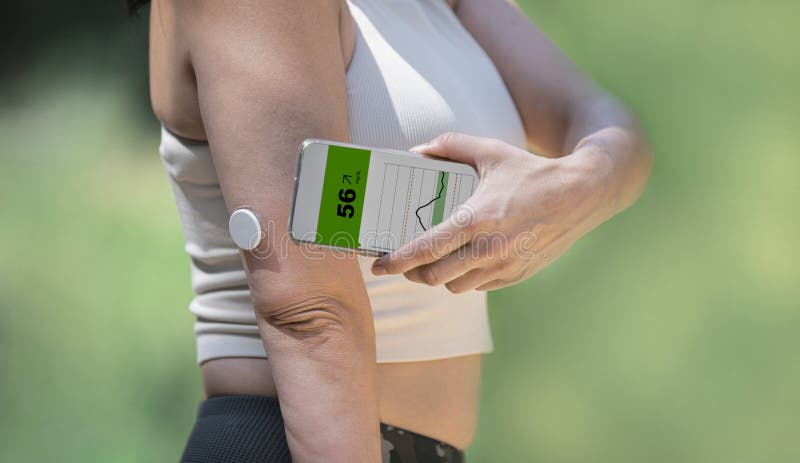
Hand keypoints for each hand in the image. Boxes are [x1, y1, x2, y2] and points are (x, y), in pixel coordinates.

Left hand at [370, 132, 613, 291]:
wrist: (583, 194)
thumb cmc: (533, 171)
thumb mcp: (491, 151)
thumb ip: (451, 146)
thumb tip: (418, 149)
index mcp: (476, 219)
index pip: (424, 249)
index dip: (395, 262)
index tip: (376, 266)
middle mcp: (488, 249)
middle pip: (433, 277)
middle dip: (412, 273)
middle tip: (404, 262)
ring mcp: (505, 266)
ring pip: (455, 287)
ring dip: (440, 277)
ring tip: (436, 260)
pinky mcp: (518, 275)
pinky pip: (479, 286)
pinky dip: (466, 278)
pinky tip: (467, 260)